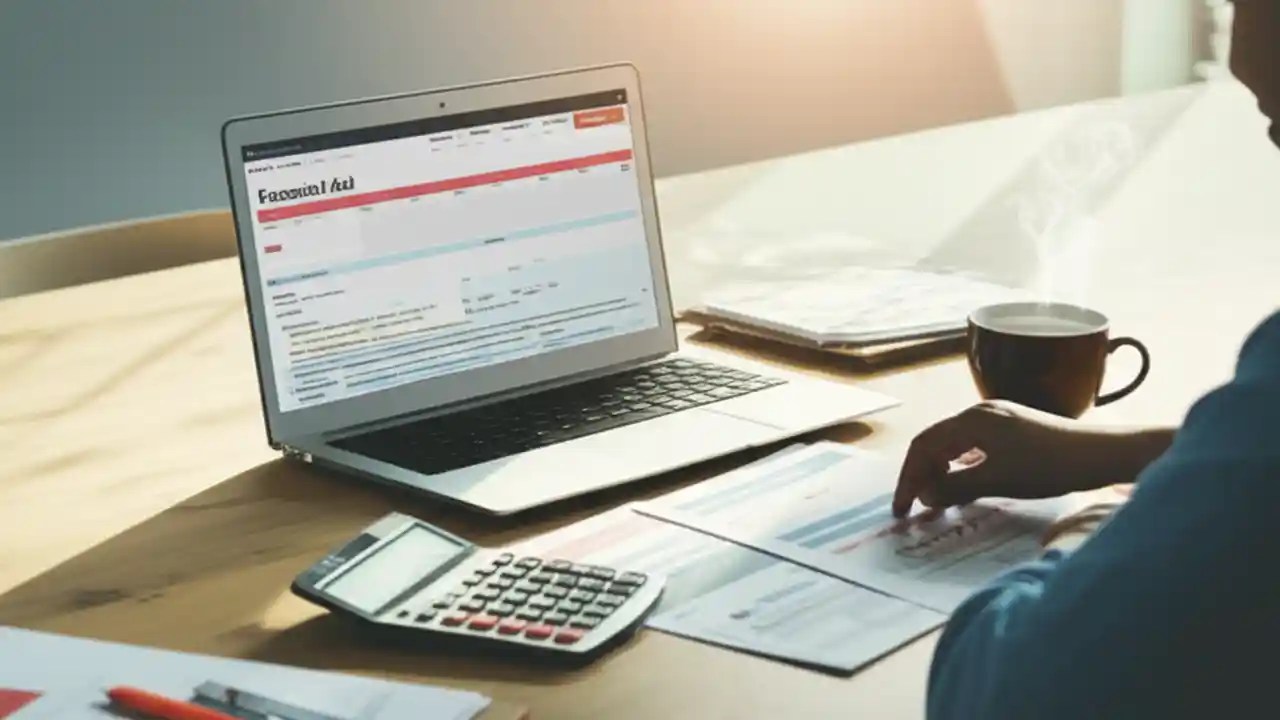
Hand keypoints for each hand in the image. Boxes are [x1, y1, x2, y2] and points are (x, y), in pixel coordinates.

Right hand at [892, 400, 1170, 517]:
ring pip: (954, 444)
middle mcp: (979, 412)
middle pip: (936, 442)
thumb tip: (925, 495)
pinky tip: (967, 486)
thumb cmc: (1047, 466)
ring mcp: (997, 418)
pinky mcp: (1012, 427)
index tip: (903, 508)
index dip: (908, 477)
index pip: (924, 446)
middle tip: (917, 508)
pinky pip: (973, 446)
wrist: (1099, 453)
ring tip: (940, 501)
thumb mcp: (998, 481)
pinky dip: (962, 467)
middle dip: (922, 475)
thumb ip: (956, 487)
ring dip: (942, 472)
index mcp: (971, 420)